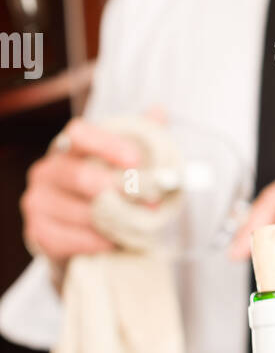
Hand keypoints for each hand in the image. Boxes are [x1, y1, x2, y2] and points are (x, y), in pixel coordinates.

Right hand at [20, 117, 141, 265]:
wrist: (74, 228)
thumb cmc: (101, 187)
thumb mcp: (120, 161)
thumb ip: (139, 137)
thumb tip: (159, 111)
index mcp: (66, 147)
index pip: (79, 134)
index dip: (107, 144)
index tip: (137, 160)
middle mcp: (46, 171)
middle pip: (81, 176)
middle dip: (121, 190)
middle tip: (152, 200)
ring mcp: (38, 201)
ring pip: (80, 211)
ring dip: (114, 220)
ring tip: (139, 224)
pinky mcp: (38, 231)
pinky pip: (69, 238)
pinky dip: (96, 241)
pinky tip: (112, 241)